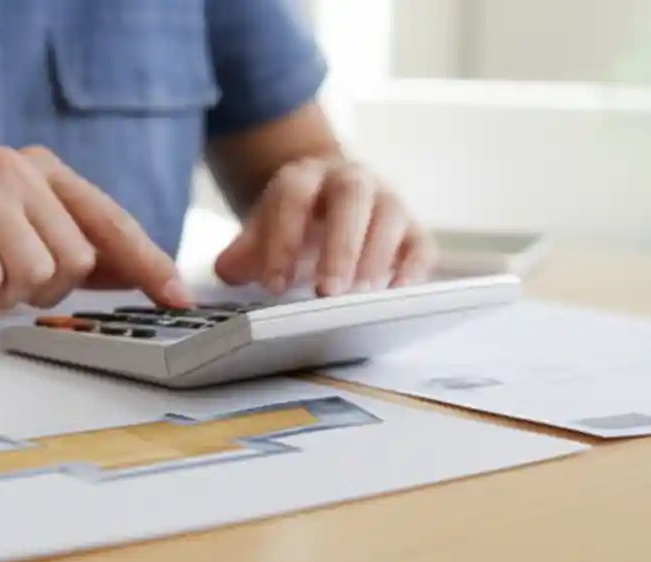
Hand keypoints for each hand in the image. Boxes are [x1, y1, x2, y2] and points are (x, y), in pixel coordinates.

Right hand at [0, 146, 192, 309]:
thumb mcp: (28, 242)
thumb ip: (84, 254)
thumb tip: (149, 276)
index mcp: (46, 170)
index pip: (112, 221)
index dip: (148, 263)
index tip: (178, 298)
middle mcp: (17, 166)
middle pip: (76, 259)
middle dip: (46, 289)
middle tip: (5, 276)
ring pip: (36, 274)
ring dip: (5, 293)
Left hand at [214, 157, 436, 295]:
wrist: (330, 199)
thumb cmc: (294, 223)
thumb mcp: (262, 231)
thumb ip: (242, 252)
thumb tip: (228, 271)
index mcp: (306, 176)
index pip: (295, 197)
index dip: (283, 240)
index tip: (273, 286)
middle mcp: (351, 179)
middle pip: (352, 196)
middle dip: (340, 246)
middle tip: (326, 293)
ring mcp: (386, 200)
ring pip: (391, 215)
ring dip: (375, 257)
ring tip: (357, 297)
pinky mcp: (412, 228)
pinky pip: (421, 244)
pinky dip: (413, 269)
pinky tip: (396, 294)